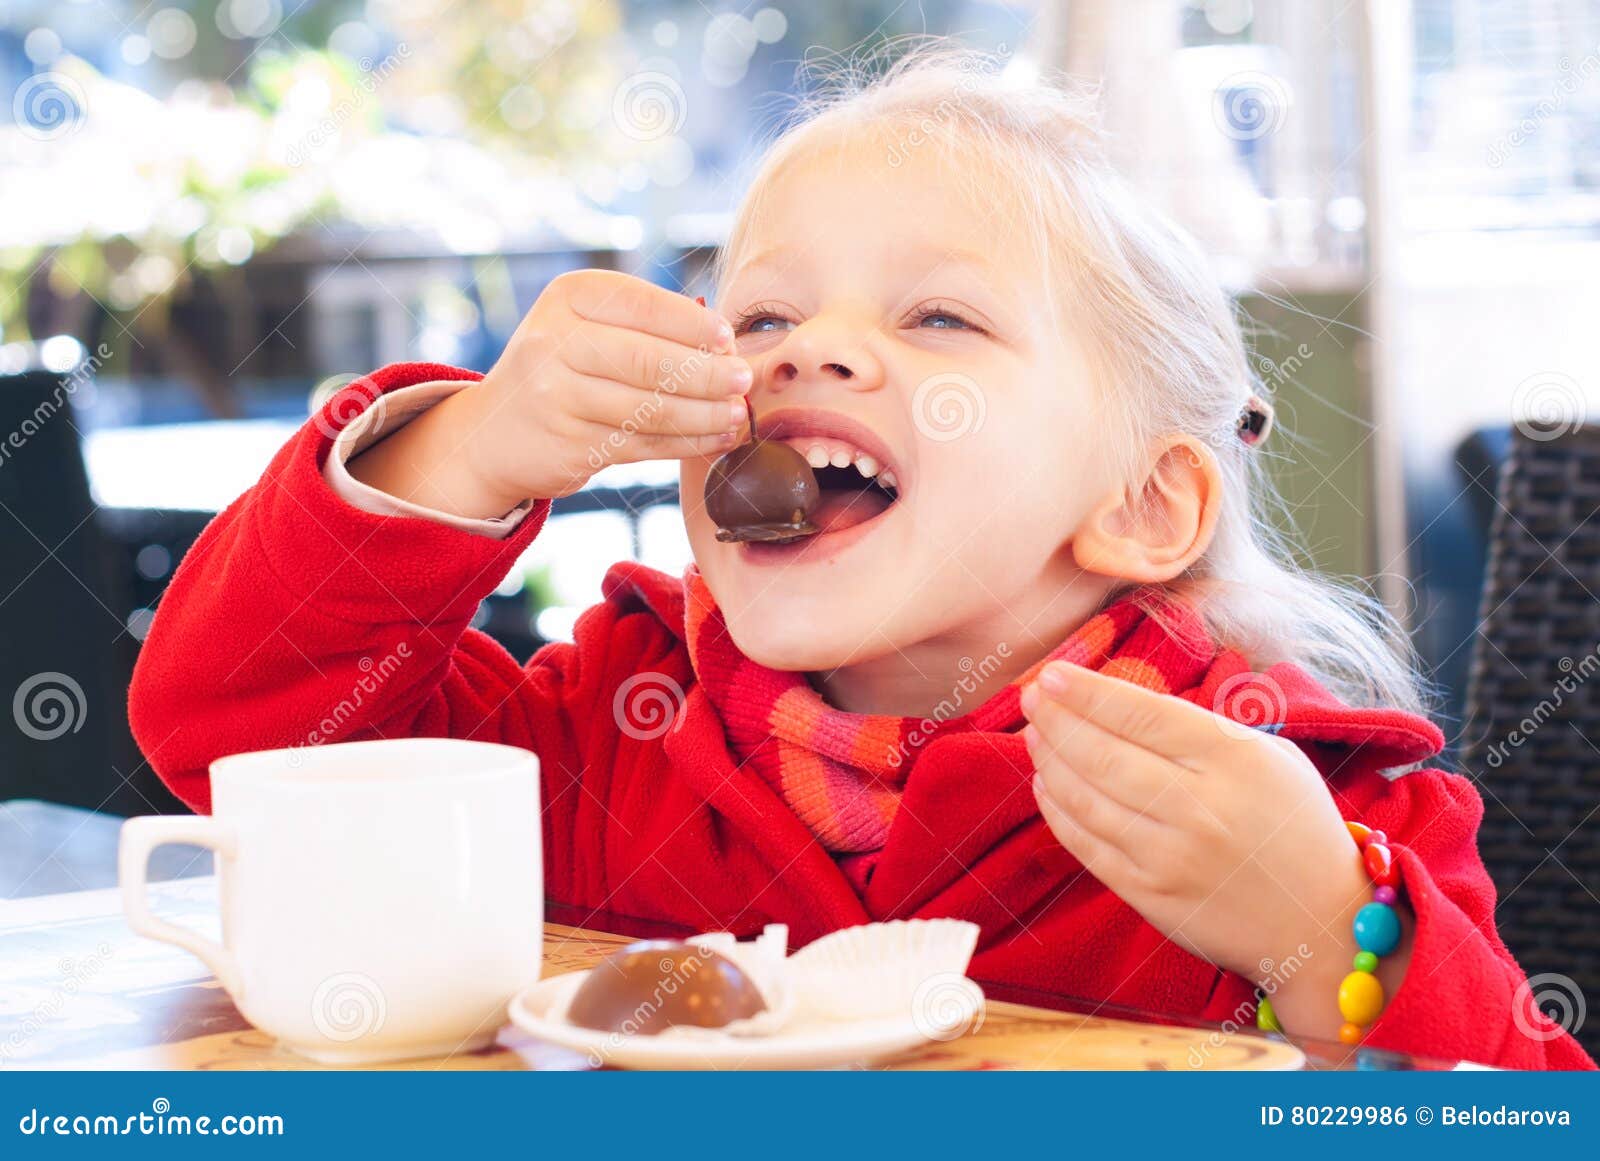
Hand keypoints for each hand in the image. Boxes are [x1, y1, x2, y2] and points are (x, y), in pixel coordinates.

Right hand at [348, 270, 751, 516]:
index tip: (729, 340)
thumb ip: (645, 324)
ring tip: (737, 414)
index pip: (643, 305)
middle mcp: (554, 341)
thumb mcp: (587, 326)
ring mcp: (558, 395)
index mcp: (567, 297)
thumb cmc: (562, 370)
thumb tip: (725, 340)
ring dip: (705, 414)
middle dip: (707, 373)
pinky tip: (715, 438)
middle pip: (649, 359)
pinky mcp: (571, 443)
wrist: (493, 434)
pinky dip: (687, 442)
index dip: (694, 324)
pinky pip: (645, 443)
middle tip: (743, 380)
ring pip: (651, 407)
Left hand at [1020, 661, 1389, 1031]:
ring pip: (1085, 799)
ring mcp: (1170, 857)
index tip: (1051, 675)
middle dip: (1055, 720)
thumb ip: (1202, 729)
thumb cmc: (1295, 827)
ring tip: (1035, 735)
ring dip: (1049, 762)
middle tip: (1031, 698)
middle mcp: (1198, 807)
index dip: (1087, 692)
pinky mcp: (1151, 897)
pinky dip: (1058, 812)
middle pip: (1101, 753)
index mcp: (1233, 759)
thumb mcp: (1271, 758)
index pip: (1141, 714)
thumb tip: (1121, 704)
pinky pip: (1087, 846)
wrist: (1323, 925)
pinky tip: (1047, 786)